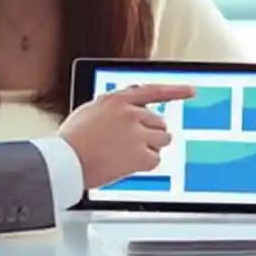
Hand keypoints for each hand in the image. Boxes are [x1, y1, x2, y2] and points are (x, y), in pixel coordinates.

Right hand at [58, 84, 192, 187]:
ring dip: (150, 147)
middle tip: (131, 144)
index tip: (191, 90)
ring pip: (162, 139)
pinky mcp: (140, 155)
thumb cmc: (72, 140)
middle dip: (150, 132)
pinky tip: (128, 164)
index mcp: (118, 100)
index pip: (153, 91)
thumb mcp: (90, 110)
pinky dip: (145, 164)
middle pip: (159, 122)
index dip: (175, 91)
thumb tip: (131, 105)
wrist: (65, 162)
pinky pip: (155, 159)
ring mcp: (137, 134)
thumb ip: (114, 106)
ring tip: (128, 154)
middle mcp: (131, 114)